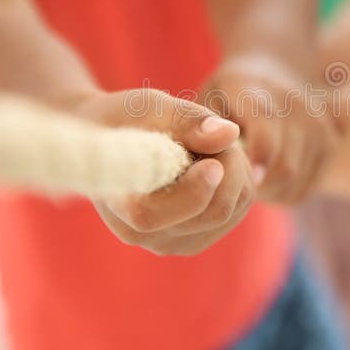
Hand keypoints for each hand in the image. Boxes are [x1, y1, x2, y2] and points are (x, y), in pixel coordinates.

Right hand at [69, 89, 254, 255]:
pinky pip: (237, 210)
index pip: (155, 215)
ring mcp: (170, 242)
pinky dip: (237, 181)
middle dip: (228, 165)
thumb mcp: (147, 107)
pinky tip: (212, 161)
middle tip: (214, 132)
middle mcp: (143, 235)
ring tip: (206, 144)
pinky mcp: (194, 240)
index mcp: (118, 204)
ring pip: (232, 210)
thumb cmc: (125, 119)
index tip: (214, 162)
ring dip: (234, 170)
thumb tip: (229, 134)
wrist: (112, 140)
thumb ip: (186, 119)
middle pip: (213, 211)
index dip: (194, 190)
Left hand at [201, 55, 336, 204]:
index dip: (259, 157)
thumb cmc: (228, 93)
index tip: (247, 183)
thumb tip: (212, 154)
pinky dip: (287, 191)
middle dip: (257, 188)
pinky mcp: (331, 140)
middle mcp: (294, 103)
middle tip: (234, 189)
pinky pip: (310, 185)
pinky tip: (269, 179)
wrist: (276, 65)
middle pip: (284, 166)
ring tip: (250, 181)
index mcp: (254, 88)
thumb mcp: (206, 99)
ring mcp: (318, 122)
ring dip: (270, 192)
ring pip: (297, 180)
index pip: (265, 127)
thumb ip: (200, 128)